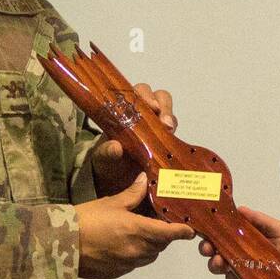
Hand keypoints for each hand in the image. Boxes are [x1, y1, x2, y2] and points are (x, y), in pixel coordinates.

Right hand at [76, 173, 194, 278]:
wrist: (60, 244)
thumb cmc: (85, 221)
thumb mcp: (111, 203)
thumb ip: (132, 194)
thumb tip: (144, 180)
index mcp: (138, 231)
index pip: (170, 234)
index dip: (182, 232)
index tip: (190, 230)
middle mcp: (137, 250)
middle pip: (161, 245)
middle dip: (163, 235)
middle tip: (159, 224)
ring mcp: (127, 264)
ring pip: (149, 255)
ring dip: (151, 246)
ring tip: (141, 233)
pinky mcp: (116, 273)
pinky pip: (134, 264)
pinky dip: (136, 255)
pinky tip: (124, 245)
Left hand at [91, 82, 176, 196]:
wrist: (115, 183)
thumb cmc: (107, 164)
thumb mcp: (102, 158)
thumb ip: (107, 152)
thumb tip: (115, 147)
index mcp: (125, 113)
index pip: (137, 94)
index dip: (145, 95)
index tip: (151, 105)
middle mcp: (143, 117)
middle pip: (158, 98)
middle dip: (164, 105)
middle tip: (164, 120)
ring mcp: (156, 129)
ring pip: (169, 114)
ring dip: (171, 119)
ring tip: (170, 130)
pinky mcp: (166, 143)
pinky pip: (175, 135)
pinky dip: (176, 138)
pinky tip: (174, 145)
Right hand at [199, 205, 279, 278]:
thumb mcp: (278, 228)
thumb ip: (259, 220)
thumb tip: (240, 209)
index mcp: (243, 235)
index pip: (221, 231)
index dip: (210, 229)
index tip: (205, 227)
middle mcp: (237, 251)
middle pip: (214, 248)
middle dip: (206, 247)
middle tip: (208, 247)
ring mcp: (239, 267)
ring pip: (219, 265)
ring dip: (214, 262)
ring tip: (219, 261)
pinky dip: (229, 276)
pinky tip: (232, 272)